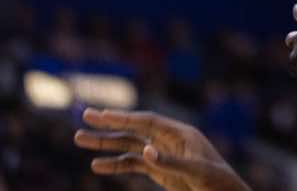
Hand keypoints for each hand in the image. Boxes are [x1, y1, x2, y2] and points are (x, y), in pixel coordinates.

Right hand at [75, 108, 250, 190]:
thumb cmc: (216, 181)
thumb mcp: (195, 171)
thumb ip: (170, 161)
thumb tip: (144, 150)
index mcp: (181, 133)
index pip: (148, 121)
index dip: (124, 118)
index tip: (101, 115)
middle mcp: (170, 140)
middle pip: (135, 129)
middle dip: (109, 124)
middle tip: (85, 116)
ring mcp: (164, 155)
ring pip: (130, 146)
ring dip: (106, 143)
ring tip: (79, 138)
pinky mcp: (160, 170)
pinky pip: (133, 164)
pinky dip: (115, 164)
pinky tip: (97, 165)